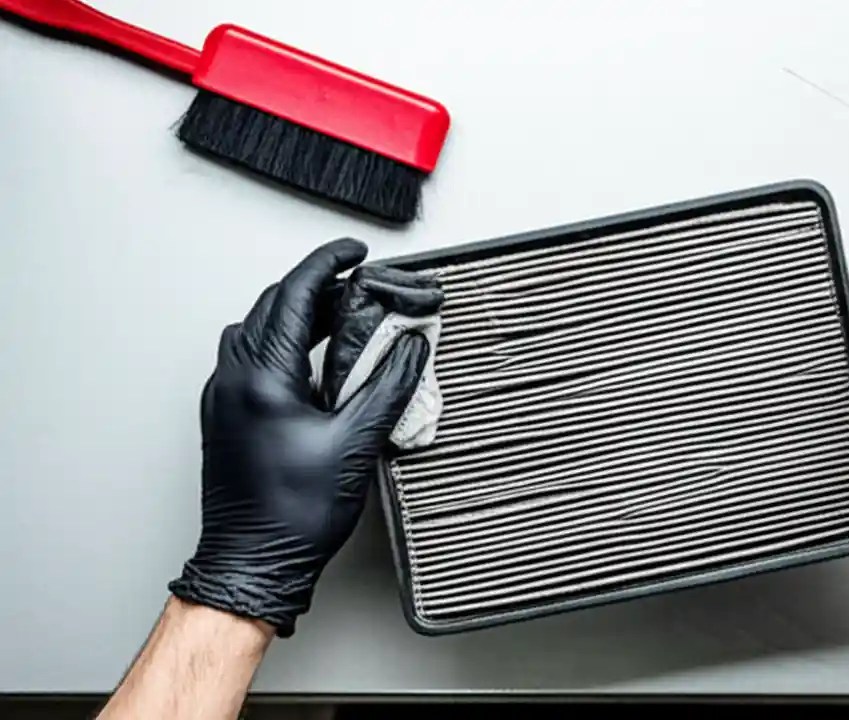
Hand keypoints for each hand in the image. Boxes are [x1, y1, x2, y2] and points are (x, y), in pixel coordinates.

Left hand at [169, 239, 430, 634]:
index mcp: (263, 377)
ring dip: (297, 315)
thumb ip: (388, 387)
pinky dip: (283, 343)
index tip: (356, 252)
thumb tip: (410, 349)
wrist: (252, 563)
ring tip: (340, 320)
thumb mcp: (357, 443)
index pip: (294, 293)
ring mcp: (225, 399)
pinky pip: (251, 359)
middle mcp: (234, 380)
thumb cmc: (293, 516)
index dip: (328, 264)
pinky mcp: (226, 418)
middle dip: (318, 288)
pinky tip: (314, 364)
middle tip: (360, 286)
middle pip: (273, 306)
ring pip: (258, 330)